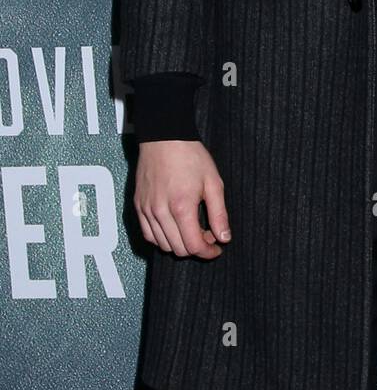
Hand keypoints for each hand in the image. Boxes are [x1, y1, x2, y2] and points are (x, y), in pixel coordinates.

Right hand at [134, 141, 230, 258]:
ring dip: (179, 244)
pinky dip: (162, 238)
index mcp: (181, 207)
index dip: (208, 252)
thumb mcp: (213, 183)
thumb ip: (219, 213)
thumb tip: (224, 238)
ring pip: (162, 245)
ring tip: (192, 229)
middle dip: (196, 247)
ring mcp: (146, 210)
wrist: (165, 138)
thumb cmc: (191, 156)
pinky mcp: (138, 206)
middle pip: (178, 249)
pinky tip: (174, 228)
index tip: (217, 248)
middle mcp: (160, 212)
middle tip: (208, 235)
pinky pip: (148, 235)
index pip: (193, 246)